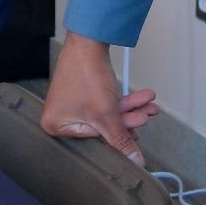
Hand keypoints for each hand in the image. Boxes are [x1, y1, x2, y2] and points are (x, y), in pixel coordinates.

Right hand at [41, 32, 159, 164]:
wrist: (88, 42)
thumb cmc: (87, 77)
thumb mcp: (106, 114)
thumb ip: (121, 140)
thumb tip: (135, 163)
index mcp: (56, 127)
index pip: (93, 140)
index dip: (118, 137)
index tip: (138, 135)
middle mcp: (60, 117)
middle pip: (101, 127)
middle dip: (128, 119)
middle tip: (146, 115)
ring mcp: (71, 104)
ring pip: (106, 114)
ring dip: (130, 109)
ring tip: (149, 104)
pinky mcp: (82, 93)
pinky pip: (104, 103)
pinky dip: (122, 101)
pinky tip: (141, 99)